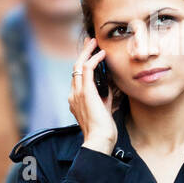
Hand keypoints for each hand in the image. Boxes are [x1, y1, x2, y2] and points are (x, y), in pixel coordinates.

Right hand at [69, 37, 116, 154]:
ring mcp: (77, 93)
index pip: (78, 77)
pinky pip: (87, 69)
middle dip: (83, 53)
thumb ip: (104, 97)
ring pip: (79, 65)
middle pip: (75, 68)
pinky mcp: (85, 92)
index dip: (83, 63)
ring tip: (95, 42)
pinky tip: (101, 54)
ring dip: (87, 52)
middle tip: (90, 41)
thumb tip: (110, 87)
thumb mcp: (103, 110)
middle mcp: (73, 95)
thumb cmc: (103, 130)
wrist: (99, 141)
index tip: (92, 54)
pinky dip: (94, 59)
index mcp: (75, 100)